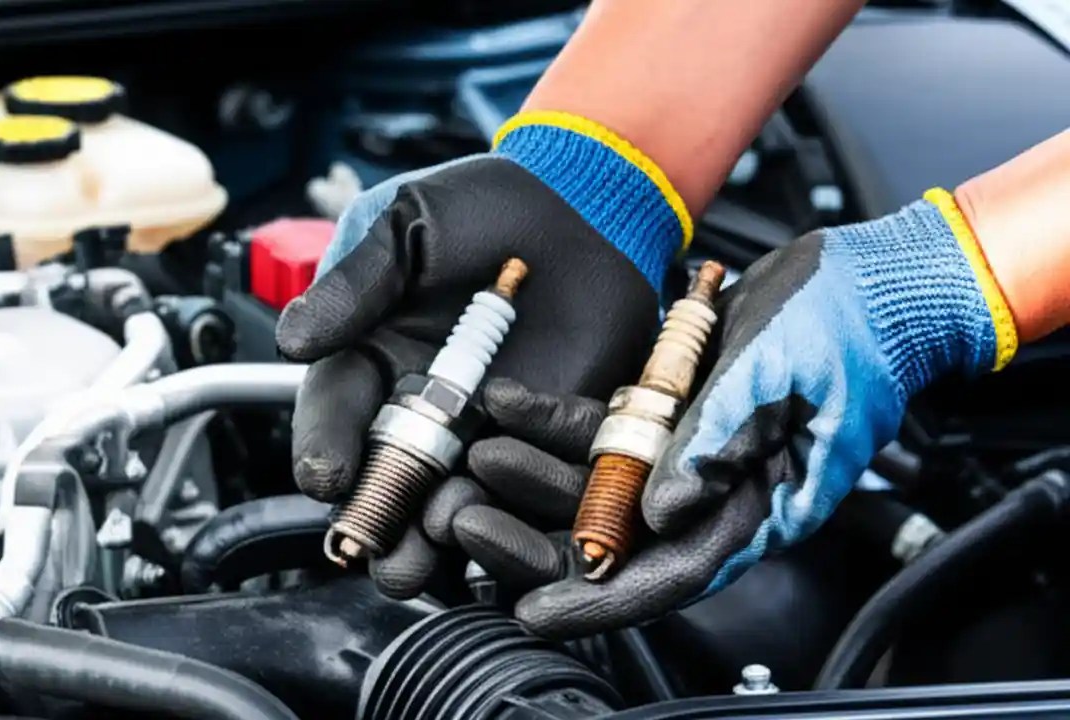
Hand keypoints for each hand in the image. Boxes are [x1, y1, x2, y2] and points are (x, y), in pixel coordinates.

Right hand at [277, 112, 690, 597]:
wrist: (577, 201)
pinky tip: (503, 521)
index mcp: (370, 361)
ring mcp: (484, 431)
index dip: (325, 449)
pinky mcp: (548, 439)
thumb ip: (354, 282)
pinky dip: (518, 510)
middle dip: (375, 519)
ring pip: (453, 502)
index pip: (334, 417)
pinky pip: (530, 490)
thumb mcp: (402, 225)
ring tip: (432, 545)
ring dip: (439, 532)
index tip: (325, 476)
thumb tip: (292, 342)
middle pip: (385, 480)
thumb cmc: (477, 205)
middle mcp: (419, 410)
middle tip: (371, 547)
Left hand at [464, 191, 1016, 638]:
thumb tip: (659, 508)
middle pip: (618, 535)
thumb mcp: (784, 380)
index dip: (599, 599)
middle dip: (541, 535)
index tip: (532, 610)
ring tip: (478, 455)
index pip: (671, 572)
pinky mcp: (672, 408)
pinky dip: (554, 418)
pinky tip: (506, 402)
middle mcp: (718, 489)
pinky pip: (603, 424)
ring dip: (536, 472)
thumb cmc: (855, 328)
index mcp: (761, 507)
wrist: (871, 274)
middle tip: (473, 524)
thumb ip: (721, 442)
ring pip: (598, 481)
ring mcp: (690, 449)